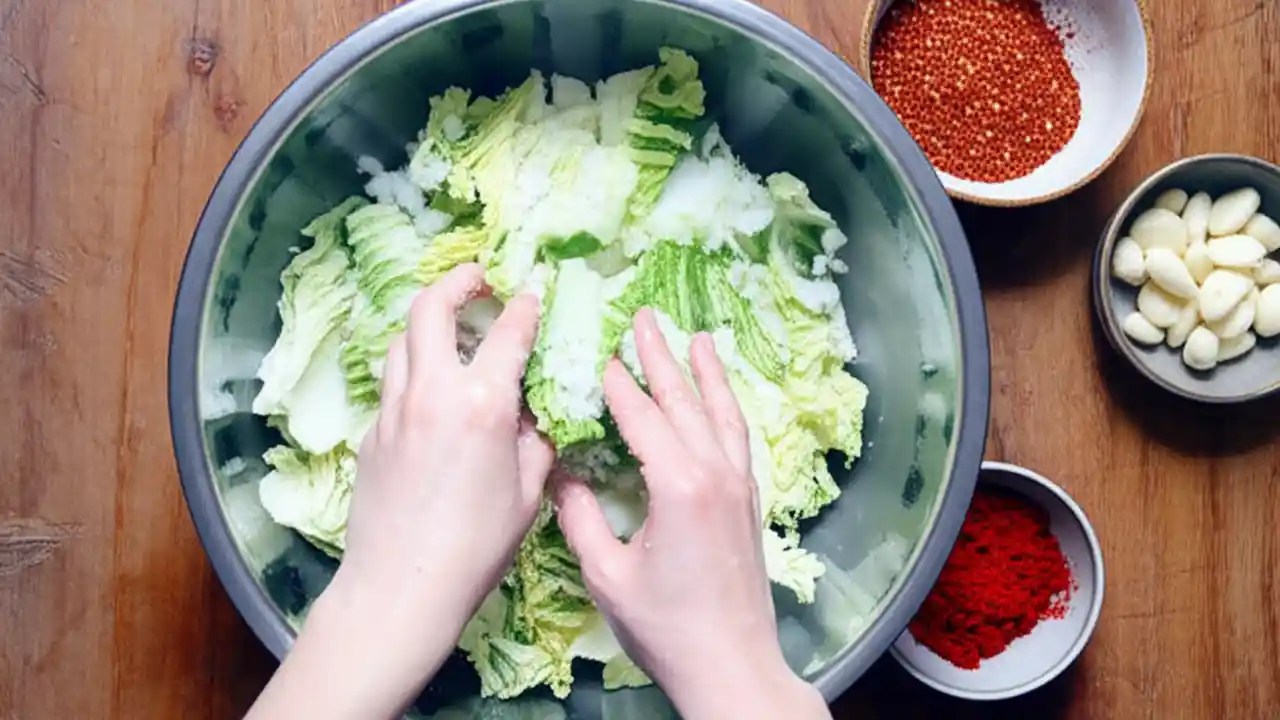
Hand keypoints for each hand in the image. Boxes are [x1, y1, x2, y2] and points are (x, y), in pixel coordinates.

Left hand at [247, 264, 554, 719]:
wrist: (401, 586)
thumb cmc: (477, 548)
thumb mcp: (528, 492)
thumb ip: (536, 442)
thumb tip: (534, 417)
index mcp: (482, 404)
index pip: (508, 332)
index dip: (524, 306)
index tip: (532, 295)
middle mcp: (433, 392)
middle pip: (431, 308)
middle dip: (457, 282)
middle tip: (479, 281)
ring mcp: (394, 409)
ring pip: (402, 339)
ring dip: (428, 322)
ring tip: (452, 330)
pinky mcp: (372, 432)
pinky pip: (393, 382)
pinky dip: (414, 368)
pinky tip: (432, 392)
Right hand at [554, 309, 828, 719]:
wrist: (731, 664)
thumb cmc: (666, 626)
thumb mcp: (607, 574)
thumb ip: (580, 518)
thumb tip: (562, 476)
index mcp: (679, 485)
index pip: (643, 417)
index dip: (618, 384)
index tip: (600, 353)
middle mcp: (715, 474)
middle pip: (685, 401)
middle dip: (661, 357)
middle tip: (644, 317)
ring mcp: (739, 486)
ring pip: (720, 414)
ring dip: (705, 373)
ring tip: (696, 337)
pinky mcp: (748, 502)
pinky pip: (737, 438)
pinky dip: (726, 408)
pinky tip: (720, 399)